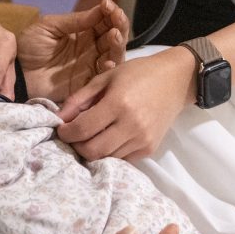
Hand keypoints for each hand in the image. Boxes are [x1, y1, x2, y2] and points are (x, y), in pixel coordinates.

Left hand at [16, 0, 128, 102]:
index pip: (104, 21)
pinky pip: (103, 78)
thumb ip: (74, 21)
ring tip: (114, 35)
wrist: (15, 72)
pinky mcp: (87, 84)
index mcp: (83, 32)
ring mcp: (90, 66)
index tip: (108, 4)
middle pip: (113, 37)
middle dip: (118, 25)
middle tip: (116, 18)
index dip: (110, 12)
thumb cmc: (29, 46)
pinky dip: (110, 69)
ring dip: (118, 44)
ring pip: (113, 55)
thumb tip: (101, 8)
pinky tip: (109, 61)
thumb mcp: (49, 27)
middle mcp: (91, 49)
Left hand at [56, 48, 196, 160]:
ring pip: (107, 158)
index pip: (83, 129)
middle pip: (93, 150)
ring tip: (88, 136)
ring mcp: (142, 140)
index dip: (66, 133)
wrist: (175, 80)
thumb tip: (59, 117)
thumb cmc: (138, 74)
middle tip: (72, 135)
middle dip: (76, 146)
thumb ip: (79, 98)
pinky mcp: (150, 149)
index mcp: (118, 103)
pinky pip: (122, 159)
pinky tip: (107, 138)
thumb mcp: (105, 78)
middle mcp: (131, 125)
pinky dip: (110, 152)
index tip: (61, 128)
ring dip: (92, 150)